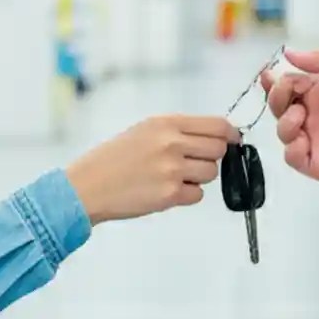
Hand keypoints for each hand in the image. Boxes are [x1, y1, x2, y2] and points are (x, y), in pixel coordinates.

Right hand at [65, 116, 239, 224]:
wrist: (86, 186)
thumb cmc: (113, 159)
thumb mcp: (145, 130)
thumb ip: (178, 131)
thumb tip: (217, 136)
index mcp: (166, 123)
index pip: (218, 125)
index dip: (230, 135)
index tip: (232, 141)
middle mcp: (172, 143)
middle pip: (219, 149)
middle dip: (212, 157)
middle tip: (193, 162)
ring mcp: (172, 169)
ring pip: (210, 173)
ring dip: (199, 177)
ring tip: (173, 177)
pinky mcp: (169, 195)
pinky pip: (197, 195)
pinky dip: (187, 195)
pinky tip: (166, 191)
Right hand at [262, 49, 318, 186]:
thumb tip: (289, 52)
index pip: (288, 82)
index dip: (275, 79)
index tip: (269, 74)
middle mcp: (313, 112)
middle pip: (279, 105)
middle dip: (276, 97)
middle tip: (287, 91)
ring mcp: (315, 138)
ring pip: (282, 130)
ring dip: (283, 121)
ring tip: (300, 115)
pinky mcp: (318, 162)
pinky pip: (292, 157)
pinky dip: (290, 148)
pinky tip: (302, 139)